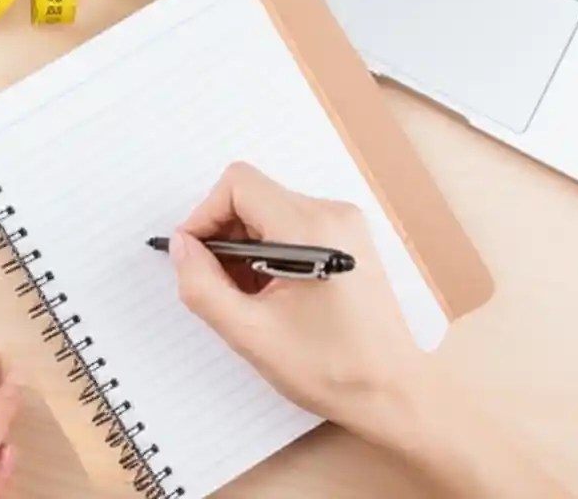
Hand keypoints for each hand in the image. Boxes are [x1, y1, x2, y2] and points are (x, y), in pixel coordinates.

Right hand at [169, 162, 421, 439]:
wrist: (395, 392)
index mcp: (311, 229)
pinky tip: (271, 296)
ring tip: (249, 298)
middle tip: (219, 286)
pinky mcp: (347, 241)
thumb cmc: (333, 369)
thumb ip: (202, 285)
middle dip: (223, 237)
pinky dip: (268, 253)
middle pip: (253, 197)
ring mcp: (344, 226)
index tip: (193, 257)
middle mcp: (333, 214)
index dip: (205, 216)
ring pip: (269, 213)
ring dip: (244, 249)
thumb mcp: (250, 333)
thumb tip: (181, 247)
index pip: (238, 185)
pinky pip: (291, 228)